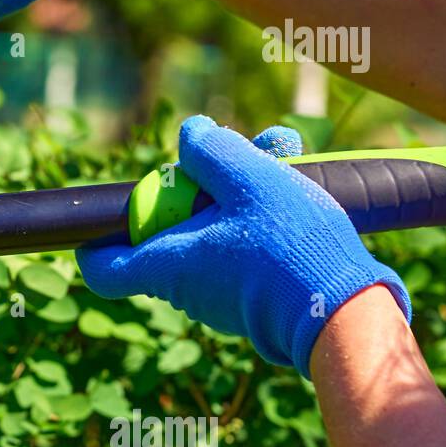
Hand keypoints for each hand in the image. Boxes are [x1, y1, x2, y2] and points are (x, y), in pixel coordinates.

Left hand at [77, 115, 411, 375]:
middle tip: (243, 148)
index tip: (108, 214)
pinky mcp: (256, 299)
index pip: (105, 267)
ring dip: (241, 190)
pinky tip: (302, 183)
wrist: (349, 312)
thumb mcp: (250, 180)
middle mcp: (187, 288)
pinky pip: (244, 249)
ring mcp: (221, 298)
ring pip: (214, 231)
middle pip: (171, 227)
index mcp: (167, 264)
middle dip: (202, 181)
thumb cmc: (292, 247)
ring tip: (286, 151)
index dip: (97, 240)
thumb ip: (213, 153)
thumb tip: (190, 134)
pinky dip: (262, 217)